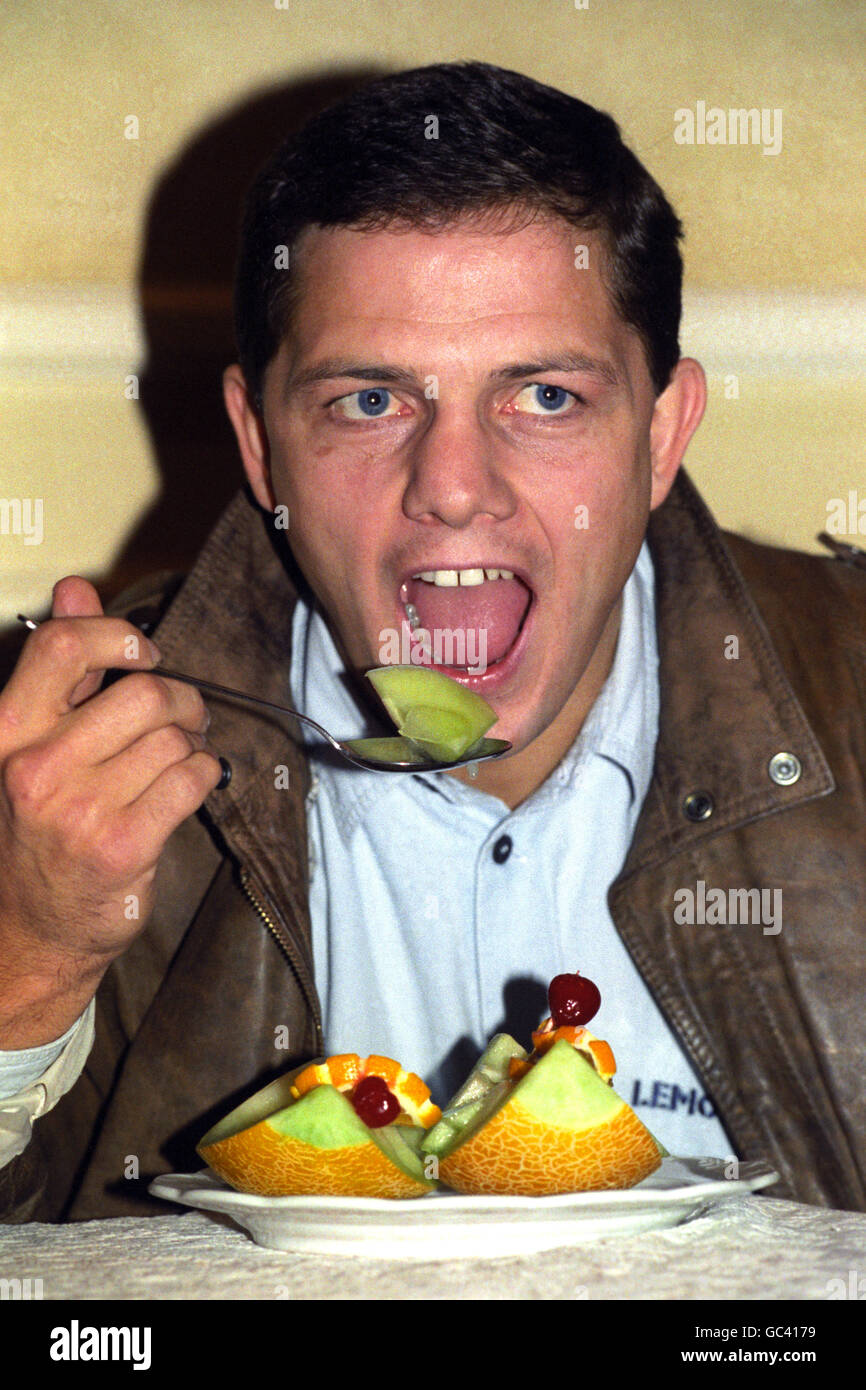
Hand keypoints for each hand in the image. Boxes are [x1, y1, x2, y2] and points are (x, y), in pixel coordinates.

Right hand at [0, 576, 224, 1046]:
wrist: (32, 928)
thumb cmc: (37, 828)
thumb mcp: (30, 744)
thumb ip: (59, 668)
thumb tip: (77, 588)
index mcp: (6, 730)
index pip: (63, 646)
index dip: (117, 635)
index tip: (142, 652)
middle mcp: (36, 766)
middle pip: (143, 691)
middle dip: (180, 698)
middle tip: (184, 715)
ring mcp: (80, 808)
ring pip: (174, 736)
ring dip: (192, 741)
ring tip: (179, 758)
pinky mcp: (124, 844)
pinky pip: (192, 779)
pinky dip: (204, 774)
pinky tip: (192, 784)